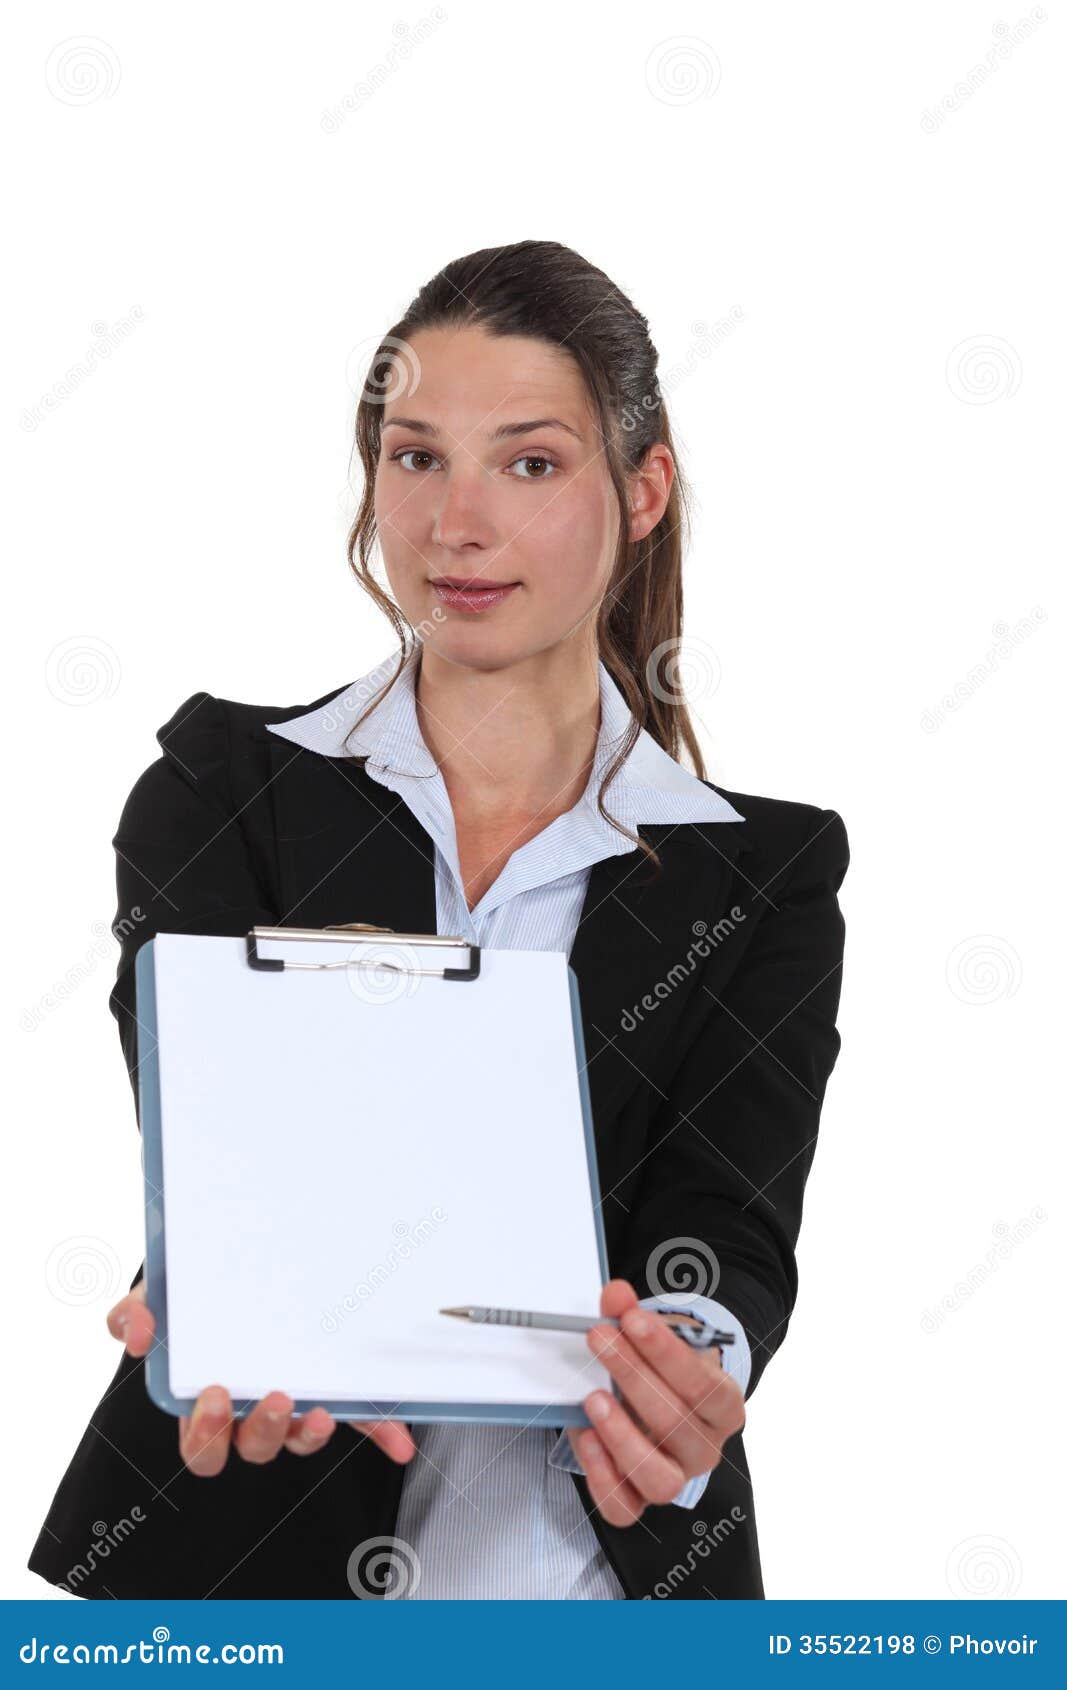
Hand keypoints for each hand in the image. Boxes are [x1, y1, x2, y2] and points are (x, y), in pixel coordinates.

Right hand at [107, 1279, 416, 1476]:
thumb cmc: (195, 1290)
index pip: (203, 1444)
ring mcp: (294, 1401)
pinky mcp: (335, 1387)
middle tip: (273, 1396)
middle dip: (262, 1432)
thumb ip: (138, 1308)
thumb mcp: (163, 1292)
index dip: (206, 1435)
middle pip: (254, 1448)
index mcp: (207, 1400)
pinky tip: (402, 1443)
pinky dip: (382, 1431)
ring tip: (321, 1408)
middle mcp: (250, 1410)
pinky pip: (361, 1417)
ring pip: (302, 1438)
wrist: (237, 1260)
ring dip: (311, 1433)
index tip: (214, 1396)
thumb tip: (135, 1331)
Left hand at [567, 1278, 745, 1526]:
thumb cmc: (660, 1370)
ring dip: (622, 1436)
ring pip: (659, 1479)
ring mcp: (674, 1477)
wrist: (658, 1398)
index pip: (703, 1384)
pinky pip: (624, 1508)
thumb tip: (614, 1294)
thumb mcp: (652, 1338)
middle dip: (632, 1376)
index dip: (666, 1352)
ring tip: (593, 1398)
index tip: (631, 1320)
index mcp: (723, 1406)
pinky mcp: (639, 1498)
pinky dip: (601, 1478)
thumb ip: (631, 1313)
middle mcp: (704, 1447)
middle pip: (677, 1424)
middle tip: (599, 1339)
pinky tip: (585, 1437)